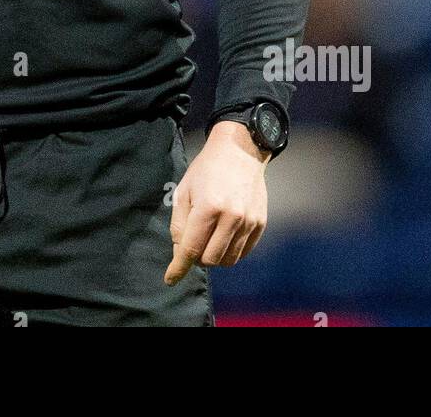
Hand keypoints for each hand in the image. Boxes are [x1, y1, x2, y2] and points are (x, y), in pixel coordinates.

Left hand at [164, 121, 269, 285]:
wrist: (239, 151)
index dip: (179, 267)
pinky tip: (224, 236)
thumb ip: (179, 225)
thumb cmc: (206, 170)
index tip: (170, 279)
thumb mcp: (184, 191)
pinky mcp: (260, 223)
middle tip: (193, 242)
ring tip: (209, 237)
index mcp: (208, 207)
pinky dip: (230, 251)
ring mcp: (249, 221)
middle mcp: (232, 217)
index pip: (191, 249)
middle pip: (210, 259)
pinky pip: (243, 252)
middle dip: (197, 257)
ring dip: (215, 255)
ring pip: (228, 260)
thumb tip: (180, 254)